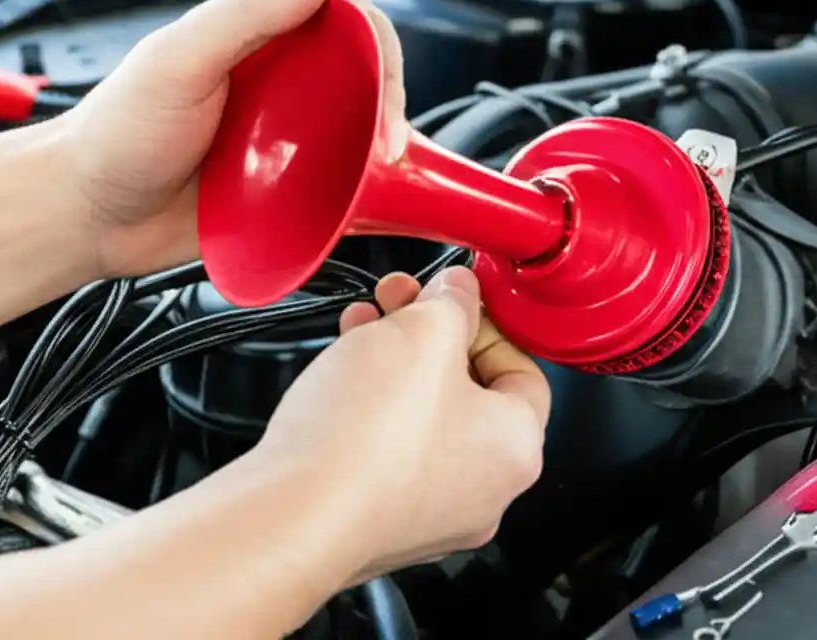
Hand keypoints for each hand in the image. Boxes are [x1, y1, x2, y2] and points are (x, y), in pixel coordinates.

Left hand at [51, 0, 406, 276]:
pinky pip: (335, 188)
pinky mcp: (282, 191)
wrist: (88, 216)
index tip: (380, 80)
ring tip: (379, 177)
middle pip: (362, 75)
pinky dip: (356, 196)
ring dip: (376, 153)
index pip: (342, 15)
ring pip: (355, 134)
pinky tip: (363, 206)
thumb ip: (247, 13)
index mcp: (255, 36)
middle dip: (388, 103)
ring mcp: (282, 139)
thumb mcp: (179, 61)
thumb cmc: (115, 134)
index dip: (375, 42)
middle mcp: (276, 83)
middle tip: (386, 143)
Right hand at [254, 266, 550, 582]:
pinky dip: (367, 413)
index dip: (484, 325)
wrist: (294, 515)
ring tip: (358, 332)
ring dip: (392, 367)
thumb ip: (452, 301)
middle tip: (397, 304)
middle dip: (426, 338)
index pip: (523, 371)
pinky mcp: (377, 525)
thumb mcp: (424, 331)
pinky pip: (385, 456)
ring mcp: (429, 516)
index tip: (450, 301)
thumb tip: (459, 292)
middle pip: (467, 393)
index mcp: (515, 448)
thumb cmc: (367, 438)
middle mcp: (483, 492)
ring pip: (421, 422)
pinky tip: (338, 380)